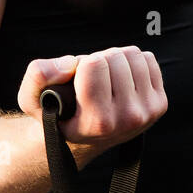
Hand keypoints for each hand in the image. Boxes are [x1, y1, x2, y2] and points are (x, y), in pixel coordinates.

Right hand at [18, 46, 167, 148]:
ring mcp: (147, 113)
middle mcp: (126, 120)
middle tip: (91, 81)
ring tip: (105, 80)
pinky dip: (132, 63)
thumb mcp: (32, 98)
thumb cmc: (57, 114)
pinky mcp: (159, 104)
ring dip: (115, 60)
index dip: (81, 65)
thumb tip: (71, 63)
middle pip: (115, 56)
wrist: (85, 137)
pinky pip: (148, 59)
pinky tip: (121, 81)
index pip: (95, 65)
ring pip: (133, 54)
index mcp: (97, 121)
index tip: (77, 81)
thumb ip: (38, 75)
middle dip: (99, 60)